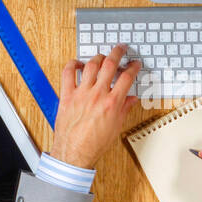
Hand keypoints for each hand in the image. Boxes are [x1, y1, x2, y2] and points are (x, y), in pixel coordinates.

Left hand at [48, 45, 142, 168]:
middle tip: (121, 48)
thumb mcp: (116, 127)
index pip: (126, 78)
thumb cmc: (94, 144)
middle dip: (117, 53)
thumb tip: (131, 98)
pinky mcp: (67, 95)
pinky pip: (68, 73)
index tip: (135, 63)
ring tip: (102, 56)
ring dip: (98, 57)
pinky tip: (77, 63)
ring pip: (91, 65)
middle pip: (110, 65)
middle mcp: (97, 95)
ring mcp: (81, 93)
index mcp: (112, 103)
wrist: (74, 152)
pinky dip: (72, 64)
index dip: (133, 67)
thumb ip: (124, 109)